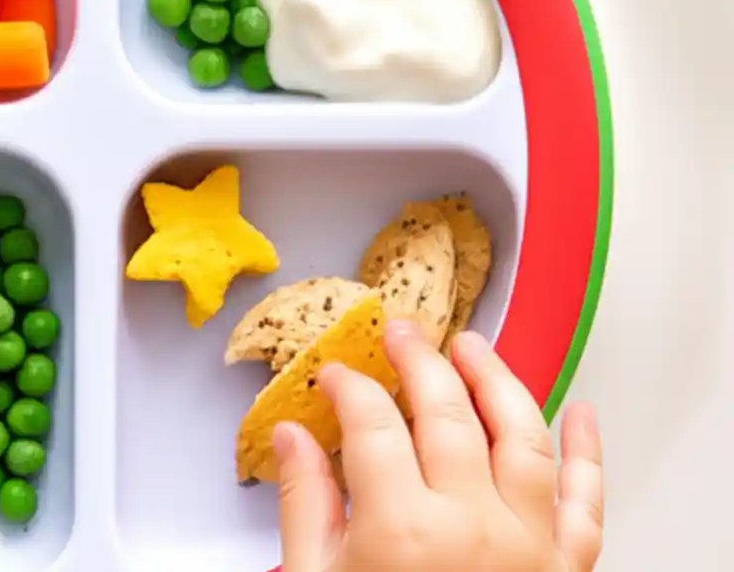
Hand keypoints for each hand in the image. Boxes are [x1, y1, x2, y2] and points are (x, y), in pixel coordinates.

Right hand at [275, 323, 603, 571]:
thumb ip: (305, 506)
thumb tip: (291, 440)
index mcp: (401, 532)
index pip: (371, 423)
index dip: (349, 386)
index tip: (336, 376)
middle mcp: (472, 528)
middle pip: (446, 412)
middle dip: (419, 359)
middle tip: (402, 332)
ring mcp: (528, 546)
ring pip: (523, 436)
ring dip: (499, 380)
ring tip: (476, 348)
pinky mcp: (566, 571)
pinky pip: (588, 501)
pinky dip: (589, 453)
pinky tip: (583, 415)